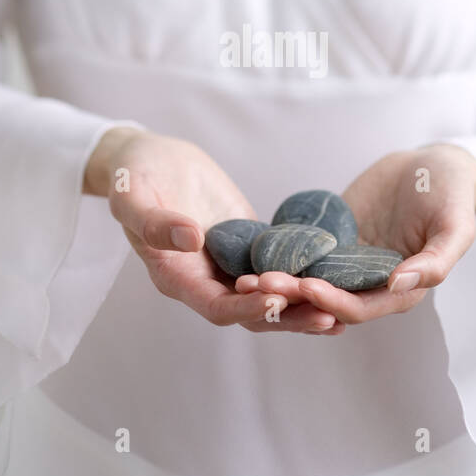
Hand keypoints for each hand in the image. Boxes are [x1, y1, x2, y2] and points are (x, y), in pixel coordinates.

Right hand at [85, 127, 340, 334]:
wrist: (147, 158)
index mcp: (175, 277)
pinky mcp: (248, 244)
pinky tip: (339, 279)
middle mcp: (204, 280)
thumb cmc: (132, 176)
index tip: (275, 299)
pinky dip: (305, 278)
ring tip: (344, 312)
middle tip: (328, 316)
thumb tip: (190, 239)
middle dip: (287, 317)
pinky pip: (279, 267)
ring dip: (302, 307)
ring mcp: (228, 264)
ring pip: (269, 298)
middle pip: (250, 314)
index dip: (245, 307)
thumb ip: (153, 221)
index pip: (214, 306)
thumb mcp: (130, 194)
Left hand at [236, 143, 475, 327]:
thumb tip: (401, 284)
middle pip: (327, 300)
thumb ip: (436, 261)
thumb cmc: (451, 194)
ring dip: (281, 283)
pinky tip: (253, 253)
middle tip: (261, 285)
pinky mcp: (334, 241)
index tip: (307, 287)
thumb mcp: (456, 226)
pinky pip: (304, 254)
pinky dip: (281, 257)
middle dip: (294, 297)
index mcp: (402, 290)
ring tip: (248, 277)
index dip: (333, 302)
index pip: (361, 308)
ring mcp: (349, 263)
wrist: (433, 164)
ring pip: (310, 281)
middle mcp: (371, 283)